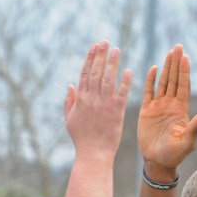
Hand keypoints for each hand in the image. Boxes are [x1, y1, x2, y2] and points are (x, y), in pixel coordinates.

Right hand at [64, 41, 132, 160]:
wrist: (93, 154)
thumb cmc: (81, 139)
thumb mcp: (69, 120)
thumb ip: (68, 102)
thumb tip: (69, 85)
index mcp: (81, 99)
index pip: (85, 73)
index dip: (90, 58)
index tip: (94, 46)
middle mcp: (91, 99)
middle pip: (96, 72)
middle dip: (100, 55)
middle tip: (106, 42)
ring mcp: (104, 105)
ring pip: (107, 79)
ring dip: (112, 63)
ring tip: (116, 50)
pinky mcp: (116, 112)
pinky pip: (121, 94)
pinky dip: (125, 82)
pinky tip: (128, 70)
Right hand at [137, 44, 196, 175]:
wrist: (158, 161)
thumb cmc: (175, 154)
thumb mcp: (188, 142)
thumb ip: (196, 127)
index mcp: (182, 110)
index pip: (184, 86)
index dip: (185, 72)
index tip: (186, 57)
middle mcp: (171, 105)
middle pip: (174, 79)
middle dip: (176, 63)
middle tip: (178, 46)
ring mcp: (159, 106)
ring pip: (163, 82)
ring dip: (166, 67)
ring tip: (170, 52)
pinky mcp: (146, 111)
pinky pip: (148, 92)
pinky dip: (150, 80)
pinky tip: (152, 68)